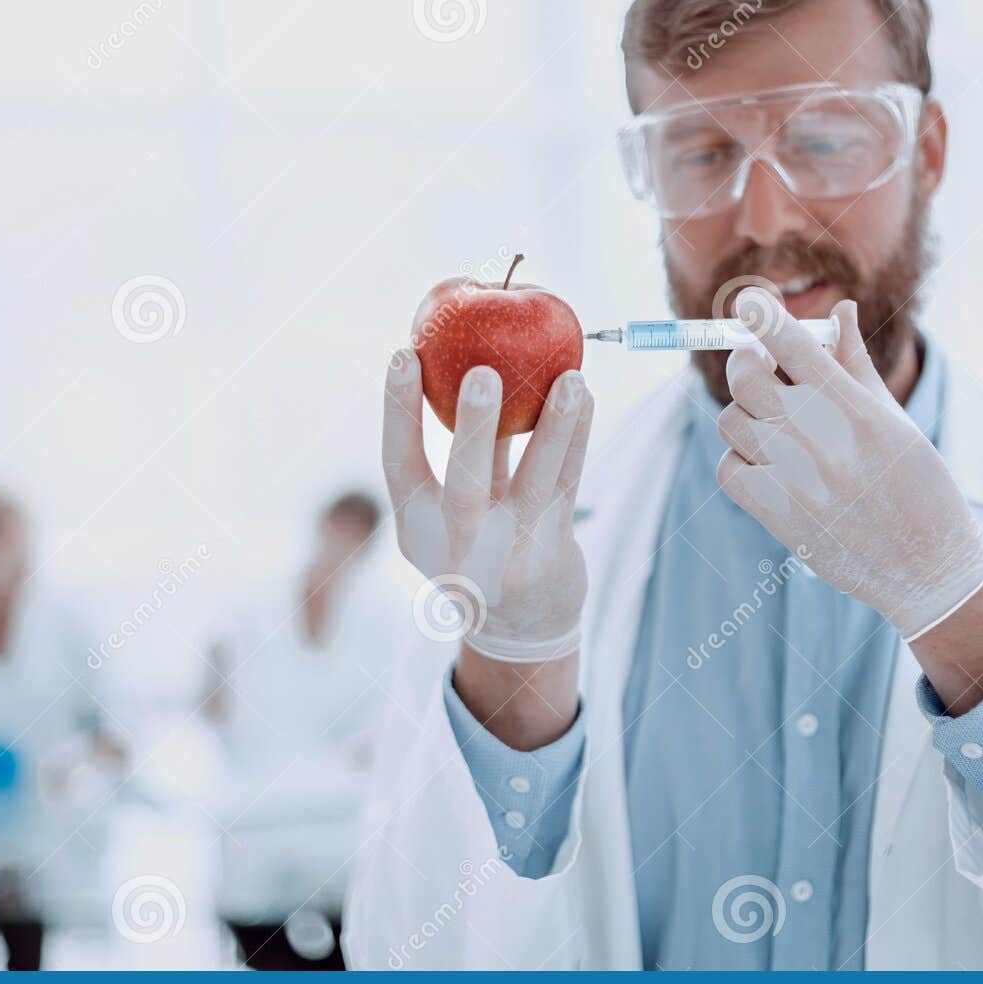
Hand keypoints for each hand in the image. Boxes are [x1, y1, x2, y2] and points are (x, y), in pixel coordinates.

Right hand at [383, 349, 593, 663]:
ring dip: (554, 427)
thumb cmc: (478, 546)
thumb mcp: (447, 516)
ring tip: (571, 378)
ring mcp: (509, 555)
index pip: (398, 464)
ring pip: (534, 483)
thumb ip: (455, 460)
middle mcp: (458, 546)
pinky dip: (578, 438)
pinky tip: (586, 398)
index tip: (403, 354)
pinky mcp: (552, 552)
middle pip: (464, 486)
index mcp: (418, 528)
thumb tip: (461, 366)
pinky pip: (568, 485)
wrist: (519, 629)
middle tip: (483, 370)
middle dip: (474, 428)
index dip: (396, 410)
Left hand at [715, 287, 982, 640]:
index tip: (748, 301)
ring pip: (731, 421)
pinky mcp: (774, 514)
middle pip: (745, 377)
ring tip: (776, 426)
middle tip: (761, 366)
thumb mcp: (893, 418)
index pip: (792, 343)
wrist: (925, 566)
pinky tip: (768, 463)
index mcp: (854, 408)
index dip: (762, 314)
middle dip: (746, 362)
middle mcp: (819, 439)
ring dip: (746, 417)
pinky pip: (728, 468)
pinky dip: (740, 460)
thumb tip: (841, 309)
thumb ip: (855, 362)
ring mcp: (793, 479)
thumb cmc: (916, 483)